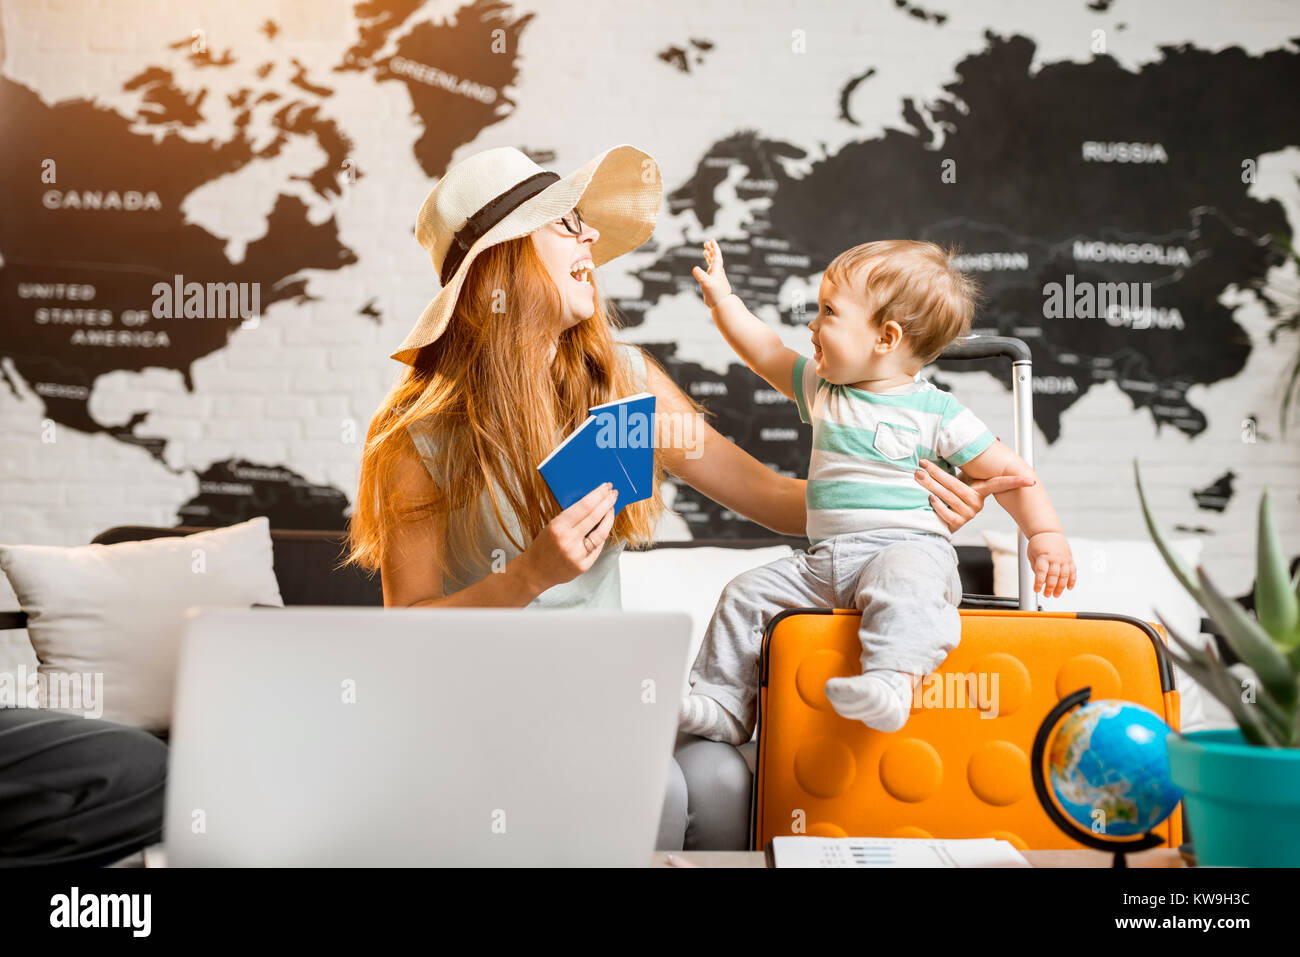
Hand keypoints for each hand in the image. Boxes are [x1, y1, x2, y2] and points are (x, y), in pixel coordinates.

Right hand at [517, 482, 617, 592]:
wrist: (534, 571)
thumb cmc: (543, 546)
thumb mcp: (551, 526)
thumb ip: (571, 517)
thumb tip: (593, 502)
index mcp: (558, 527)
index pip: (584, 506)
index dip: (598, 495)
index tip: (606, 487)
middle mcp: (568, 540)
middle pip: (595, 517)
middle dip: (607, 502)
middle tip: (614, 494)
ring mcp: (577, 555)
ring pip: (601, 533)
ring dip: (609, 518)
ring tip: (612, 509)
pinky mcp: (583, 566)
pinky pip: (597, 548)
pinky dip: (602, 536)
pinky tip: (604, 528)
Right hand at [691, 239, 732, 308]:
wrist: (721, 304)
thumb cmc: (716, 294)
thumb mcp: (706, 284)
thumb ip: (700, 275)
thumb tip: (694, 268)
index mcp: (717, 270)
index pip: (716, 256)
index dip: (714, 247)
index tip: (711, 240)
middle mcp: (717, 272)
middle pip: (714, 257)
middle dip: (711, 249)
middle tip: (706, 242)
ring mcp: (715, 277)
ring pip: (713, 264)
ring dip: (709, 256)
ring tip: (705, 250)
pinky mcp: (712, 282)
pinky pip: (710, 271)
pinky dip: (707, 266)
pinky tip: (703, 266)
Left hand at [912, 458, 1035, 532]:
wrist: (943, 518)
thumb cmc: (953, 494)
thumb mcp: (963, 477)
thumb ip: (970, 462)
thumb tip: (996, 439)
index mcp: (981, 490)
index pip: (1000, 484)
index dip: (1016, 482)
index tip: (1031, 481)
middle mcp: (977, 503)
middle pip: (958, 486)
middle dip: (938, 473)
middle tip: (923, 463)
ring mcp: (968, 514)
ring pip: (948, 497)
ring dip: (931, 485)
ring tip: (918, 475)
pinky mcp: (957, 523)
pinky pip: (946, 513)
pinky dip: (937, 504)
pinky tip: (929, 497)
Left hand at [1027, 530, 1076, 597]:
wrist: (1048, 531)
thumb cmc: (1038, 542)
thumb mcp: (1031, 554)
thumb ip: (1035, 567)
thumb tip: (1040, 580)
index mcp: (1043, 556)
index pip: (1041, 572)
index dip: (1039, 582)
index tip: (1037, 590)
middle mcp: (1055, 557)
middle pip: (1054, 575)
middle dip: (1050, 587)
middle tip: (1047, 594)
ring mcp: (1064, 558)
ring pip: (1064, 575)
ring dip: (1061, 587)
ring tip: (1056, 594)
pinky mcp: (1070, 559)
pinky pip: (1073, 571)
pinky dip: (1072, 580)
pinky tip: (1069, 588)